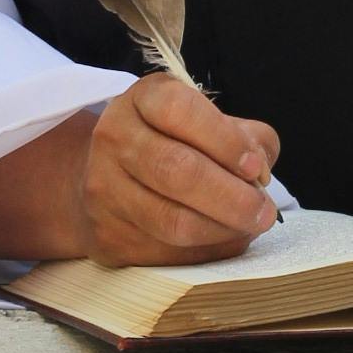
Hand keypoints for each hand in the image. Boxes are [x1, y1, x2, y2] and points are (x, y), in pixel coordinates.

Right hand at [0, 75, 280, 267]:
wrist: (88, 180)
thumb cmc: (165, 144)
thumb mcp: (198, 120)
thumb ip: (241, 133)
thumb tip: (264, 158)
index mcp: (141, 101)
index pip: (179, 110)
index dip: (223, 138)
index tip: (256, 163)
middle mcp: (115, 140)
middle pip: (177, 172)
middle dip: (231, 196)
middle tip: (263, 209)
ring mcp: (104, 192)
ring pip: (170, 220)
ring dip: (222, 230)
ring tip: (250, 226)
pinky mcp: (106, 238)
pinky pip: (162, 251)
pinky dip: (202, 252)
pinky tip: (223, 243)